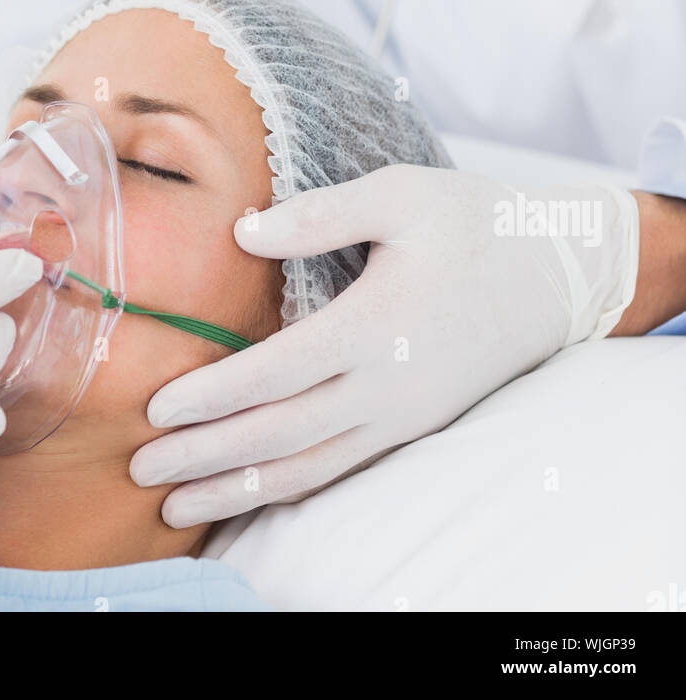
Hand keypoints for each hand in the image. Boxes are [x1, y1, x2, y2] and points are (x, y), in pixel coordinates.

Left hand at [130, 165, 638, 526]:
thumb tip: (242, 233)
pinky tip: (249, 492)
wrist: (556, 272)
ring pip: (309, 466)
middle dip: (207, 457)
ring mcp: (404, 414)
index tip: (156, 408)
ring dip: (239, 489)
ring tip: (176, 505)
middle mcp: (388, 384)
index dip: (213, 395)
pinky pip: (341, 467)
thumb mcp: (401, 194)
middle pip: (281, 435)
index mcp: (378, 324)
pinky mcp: (416, 424)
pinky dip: (288, 488)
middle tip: (142, 470)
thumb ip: (320, 214)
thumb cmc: (473, 222)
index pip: (277, 372)